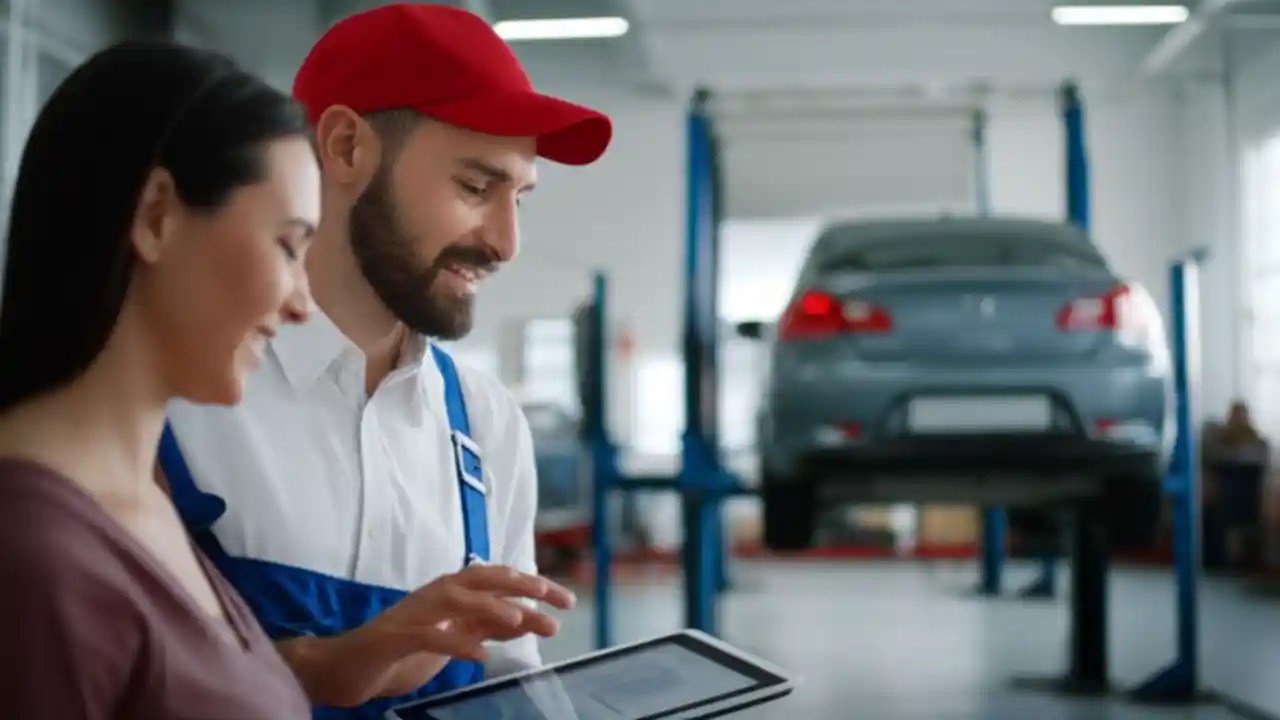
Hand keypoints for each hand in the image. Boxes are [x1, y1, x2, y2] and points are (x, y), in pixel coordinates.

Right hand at [283, 564, 575, 706]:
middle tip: (554, 598)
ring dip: (490, 608)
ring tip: (519, 620)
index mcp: (449, 592)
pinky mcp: (394, 638)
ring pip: (456, 600)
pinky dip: (456, 642)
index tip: (565, 599)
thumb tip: (528, 619)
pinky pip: (429, 636)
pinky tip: (480, 653)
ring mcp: (413, 614)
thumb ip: (486, 625)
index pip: (498, 579)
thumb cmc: (401, 650)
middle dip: (521, 585)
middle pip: (482, 578)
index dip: (532, 585)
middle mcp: (434, 594)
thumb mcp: (454, 635)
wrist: (343, 667)